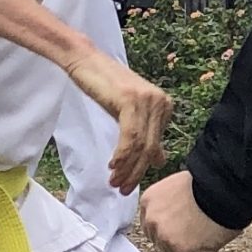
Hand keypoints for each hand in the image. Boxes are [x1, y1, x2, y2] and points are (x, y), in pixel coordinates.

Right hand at [64, 48, 172, 192]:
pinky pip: (131, 136)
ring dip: (127, 168)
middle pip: (150, 148)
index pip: (156, 146)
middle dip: (136, 173)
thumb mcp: (129, 113)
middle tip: (123, 190)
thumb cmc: (105, 86)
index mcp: (165, 106)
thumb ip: (146, 135)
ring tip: (115, 182)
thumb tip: (159, 160)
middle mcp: (161, 103)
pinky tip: (113, 165)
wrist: (86, 61)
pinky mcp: (131, 100)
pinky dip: (122, 154)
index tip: (129, 184)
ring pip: (141, 145)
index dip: (142, 168)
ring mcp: (148, 100)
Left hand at [141, 171, 241, 251]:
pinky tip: (211, 245)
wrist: (222, 189)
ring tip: (206, 236)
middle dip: (175, 240)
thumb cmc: (207, 184)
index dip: (168, 227)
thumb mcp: (177, 186)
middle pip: (160, 241)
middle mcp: (153, 221)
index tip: (179, 227)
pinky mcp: (182, 250)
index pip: (151, 224)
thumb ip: (169, 204)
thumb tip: (175, 217)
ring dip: (188, 250)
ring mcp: (165, 237)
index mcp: (149, 201)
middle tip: (194, 233)